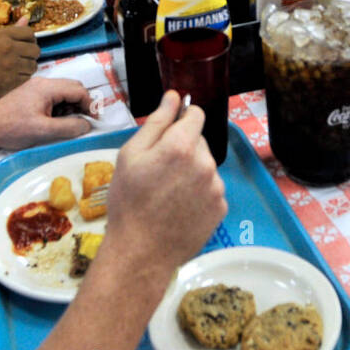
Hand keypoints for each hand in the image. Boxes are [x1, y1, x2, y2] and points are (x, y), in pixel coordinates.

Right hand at [0, 25, 40, 104]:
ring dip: (26, 67)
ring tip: (15, 68)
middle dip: (30, 53)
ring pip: (33, 65)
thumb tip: (25, 20)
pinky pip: (27, 78)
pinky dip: (22, 78)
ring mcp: (12, 67)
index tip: (25, 44)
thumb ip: (8, 30)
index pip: (29, 33)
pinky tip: (11, 77)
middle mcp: (9, 50)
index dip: (29, 39)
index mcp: (2, 36)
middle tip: (22, 57)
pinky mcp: (12, 83)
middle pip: (35, 49)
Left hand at [0, 76, 91, 149]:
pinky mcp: (30, 94)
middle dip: (82, 104)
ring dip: (70, 107)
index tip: (94, 121)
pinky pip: (53, 96)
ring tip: (67, 124)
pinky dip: (60, 107)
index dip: (90, 105)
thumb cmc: (12, 129)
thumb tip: (87, 125)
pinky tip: (54, 122)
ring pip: (63, 92)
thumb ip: (69, 127)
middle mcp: (42, 82)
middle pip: (72, 87)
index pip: (78, 90)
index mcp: (47, 87)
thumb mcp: (43, 131)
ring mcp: (35, 87)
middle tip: (83, 122)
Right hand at [104, 91, 226, 272]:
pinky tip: (179, 207)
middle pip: (199, 142)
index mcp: (182, 145)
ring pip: (205, 166)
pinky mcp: (221, 207)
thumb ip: (156, 121)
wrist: (141, 252)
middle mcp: (206, 162)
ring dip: (191, 172)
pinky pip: (211, 189)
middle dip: (183, 149)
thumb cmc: (128, 201)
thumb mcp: (130, 155)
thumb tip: (174, 97)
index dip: (181, 120)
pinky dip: (199, 193)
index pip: (196, 115)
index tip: (168, 134)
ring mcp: (216, 186)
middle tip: (158, 171)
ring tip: (167, 193)